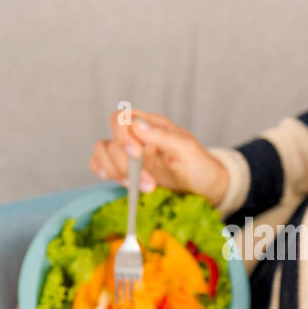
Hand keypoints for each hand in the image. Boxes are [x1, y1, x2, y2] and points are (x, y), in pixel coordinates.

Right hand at [90, 107, 228, 206]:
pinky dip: (102, 170)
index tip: (137, 155)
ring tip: (137, 187)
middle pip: (111, 140)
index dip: (123, 137)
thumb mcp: (187, 150)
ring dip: (115, 171)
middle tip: (148, 183)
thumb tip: (138, 126)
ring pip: (103, 151)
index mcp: (152, 125)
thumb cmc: (200, 167)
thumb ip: (163, 137)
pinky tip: (113, 179)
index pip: (122, 119)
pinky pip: (102, 164)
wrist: (206, 189)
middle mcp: (137, 137)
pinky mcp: (127, 171)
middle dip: (125, 164)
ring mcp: (130, 154)